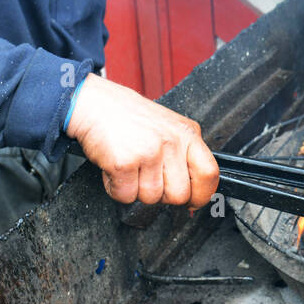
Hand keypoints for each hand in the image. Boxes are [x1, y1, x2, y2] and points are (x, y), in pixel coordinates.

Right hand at [65, 74, 218, 208]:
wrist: (93, 102)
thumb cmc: (127, 116)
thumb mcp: (167, 126)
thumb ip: (183, 154)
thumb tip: (193, 192)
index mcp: (186, 133)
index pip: (209, 174)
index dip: (201, 194)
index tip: (192, 200)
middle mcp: (171, 141)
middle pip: (179, 194)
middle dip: (161, 194)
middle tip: (147, 176)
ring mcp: (149, 151)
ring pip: (151, 198)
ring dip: (135, 189)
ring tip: (129, 166)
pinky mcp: (124, 162)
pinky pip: (125, 196)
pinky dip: (115, 188)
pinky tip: (115, 168)